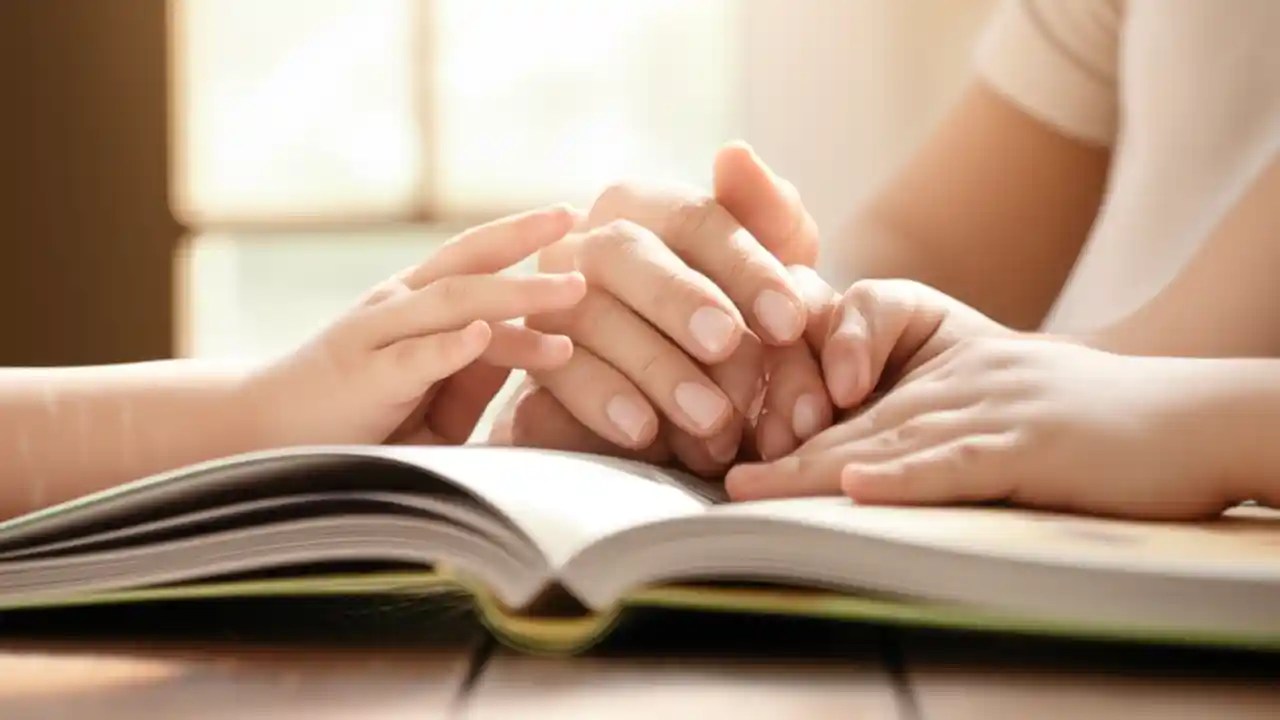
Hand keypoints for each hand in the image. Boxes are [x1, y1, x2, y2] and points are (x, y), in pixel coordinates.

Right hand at [248, 206, 586, 446]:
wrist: (258, 436)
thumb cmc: (354, 422)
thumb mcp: (430, 396)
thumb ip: (474, 374)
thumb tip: (538, 351)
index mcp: (413, 305)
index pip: (477, 264)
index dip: (525, 242)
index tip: (582, 229)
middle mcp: (396, 307)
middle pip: (468, 260)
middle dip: (523, 236)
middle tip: (577, 215)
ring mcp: (376, 338)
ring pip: (453, 302)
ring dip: (515, 294)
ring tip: (569, 290)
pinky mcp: (362, 380)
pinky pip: (411, 359)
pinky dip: (447, 348)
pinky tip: (483, 335)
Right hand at [496, 143, 832, 474]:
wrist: (674, 404)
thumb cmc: (733, 325)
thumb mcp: (769, 275)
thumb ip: (769, 218)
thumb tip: (734, 152)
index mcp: (646, 205)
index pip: (694, 217)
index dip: (746, 267)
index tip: (791, 321)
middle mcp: (589, 240)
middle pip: (625, 252)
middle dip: (681, 299)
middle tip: (729, 346)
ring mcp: (549, 296)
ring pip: (587, 311)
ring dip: (653, 364)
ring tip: (710, 417)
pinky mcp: (531, 355)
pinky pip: (554, 369)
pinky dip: (602, 399)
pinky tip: (644, 430)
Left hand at [727, 280, 1237, 519]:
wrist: (1179, 417)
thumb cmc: (1074, 418)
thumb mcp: (984, 394)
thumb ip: (915, 413)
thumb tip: (844, 459)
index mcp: (933, 358)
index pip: (839, 372)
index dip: (782, 404)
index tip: (725, 443)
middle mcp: (950, 375)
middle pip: (847, 409)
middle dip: (774, 440)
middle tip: (709, 467)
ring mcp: (989, 405)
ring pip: (889, 433)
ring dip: (816, 466)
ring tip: (750, 487)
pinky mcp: (1033, 444)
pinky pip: (962, 460)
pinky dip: (910, 476)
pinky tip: (861, 488)